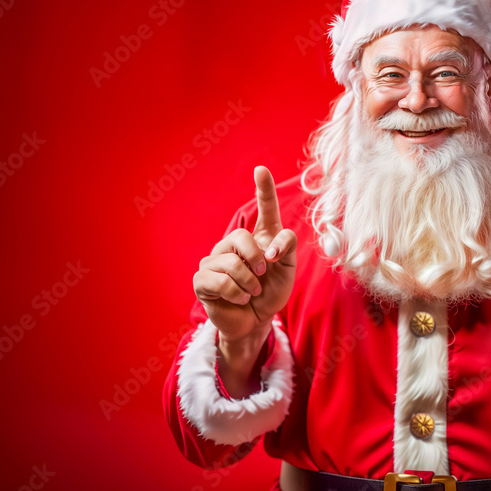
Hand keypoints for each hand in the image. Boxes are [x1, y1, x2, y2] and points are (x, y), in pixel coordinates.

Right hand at [193, 166, 297, 342]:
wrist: (255, 321)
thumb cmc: (270, 293)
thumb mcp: (288, 271)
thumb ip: (288, 249)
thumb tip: (270, 248)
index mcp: (259, 238)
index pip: (263, 209)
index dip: (263, 188)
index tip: (261, 169)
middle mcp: (234, 244)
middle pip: (243, 236)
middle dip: (257, 258)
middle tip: (263, 274)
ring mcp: (214, 260)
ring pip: (231, 262)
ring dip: (249, 283)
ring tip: (251, 292)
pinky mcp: (202, 280)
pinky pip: (221, 281)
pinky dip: (237, 294)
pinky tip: (238, 300)